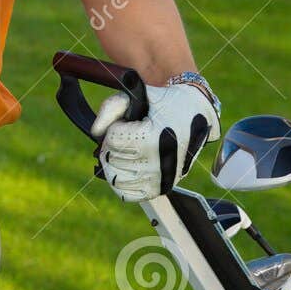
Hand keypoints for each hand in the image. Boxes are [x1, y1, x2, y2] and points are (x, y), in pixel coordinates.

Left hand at [89, 81, 220, 202]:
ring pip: (115, 178)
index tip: (128, 121)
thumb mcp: (138, 95)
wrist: (195, 114)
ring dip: (114, 162)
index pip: (112, 140)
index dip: (114, 127)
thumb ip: (112, 108)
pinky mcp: (160, 189)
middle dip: (112, 143)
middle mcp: (158, 163)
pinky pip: (126, 194)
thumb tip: (95, 132)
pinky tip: (126, 167)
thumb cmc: (164, 103)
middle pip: (111, 158)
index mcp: (154, 138)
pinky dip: (120, 182)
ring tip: (125, 150)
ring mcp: (159, 179)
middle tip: (127, 134)